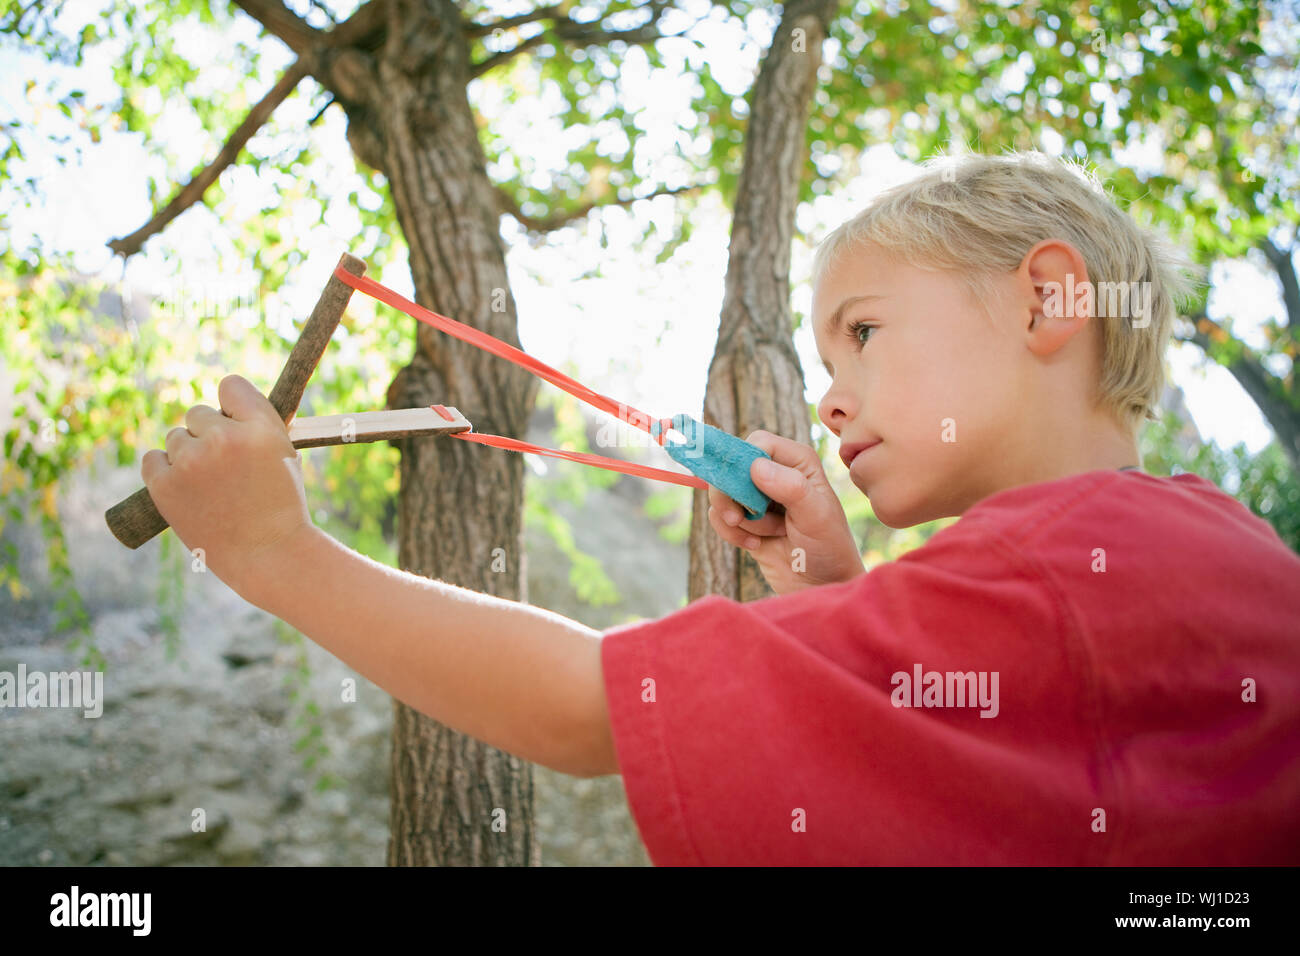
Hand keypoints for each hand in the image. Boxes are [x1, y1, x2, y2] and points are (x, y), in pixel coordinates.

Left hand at [141, 374, 312, 597]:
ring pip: (175, 438)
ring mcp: (191, 461)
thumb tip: (229, 405)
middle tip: (225, 466)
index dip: (232, 405)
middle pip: (198, 413)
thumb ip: (257, 425)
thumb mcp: (284, 455)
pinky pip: (151, 459)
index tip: (233, 421)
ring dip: (187, 455)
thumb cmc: (282, 506)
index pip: (230, 386)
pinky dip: (164, 470)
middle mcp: (224, 438)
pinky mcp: (164, 485)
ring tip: (211, 486)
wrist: (270, 555)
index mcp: (260, 426)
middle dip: (208, 434)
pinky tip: (183, 487)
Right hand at [706, 430, 864, 594]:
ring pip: (722, 493)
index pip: (757, 442)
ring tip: (764, 536)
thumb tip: (756, 466)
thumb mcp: (815, 516)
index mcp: (797, 462)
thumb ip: (790, 487)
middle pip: (731, 466)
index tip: (744, 488)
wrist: (820, 586)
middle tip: (739, 517)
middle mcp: (776, 473)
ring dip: (737, 518)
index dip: (745, 461)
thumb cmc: (829, 547)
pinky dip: (731, 533)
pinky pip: (719, 517)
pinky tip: (755, 546)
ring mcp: (758, 498)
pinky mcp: (745, 520)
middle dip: (732, 494)